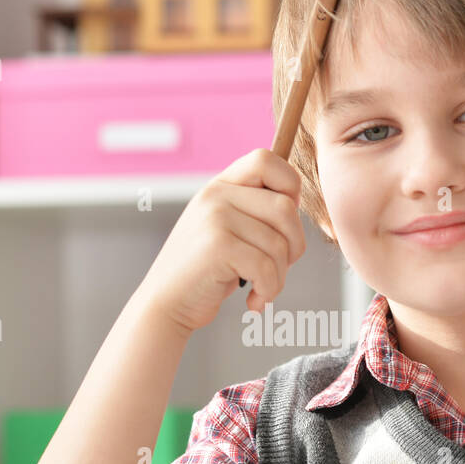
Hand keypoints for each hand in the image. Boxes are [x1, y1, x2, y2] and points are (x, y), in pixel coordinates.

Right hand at [137, 148, 304, 335]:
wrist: (166, 303)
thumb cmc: (206, 272)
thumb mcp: (226, 229)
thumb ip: (254, 211)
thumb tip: (298, 203)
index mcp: (221, 186)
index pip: (266, 160)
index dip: (290, 187)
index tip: (283, 223)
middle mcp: (216, 195)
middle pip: (285, 208)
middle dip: (294, 245)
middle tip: (279, 268)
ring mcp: (215, 218)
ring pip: (279, 244)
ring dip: (279, 277)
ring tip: (262, 289)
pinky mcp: (217, 246)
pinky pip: (266, 267)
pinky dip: (268, 290)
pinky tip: (254, 301)